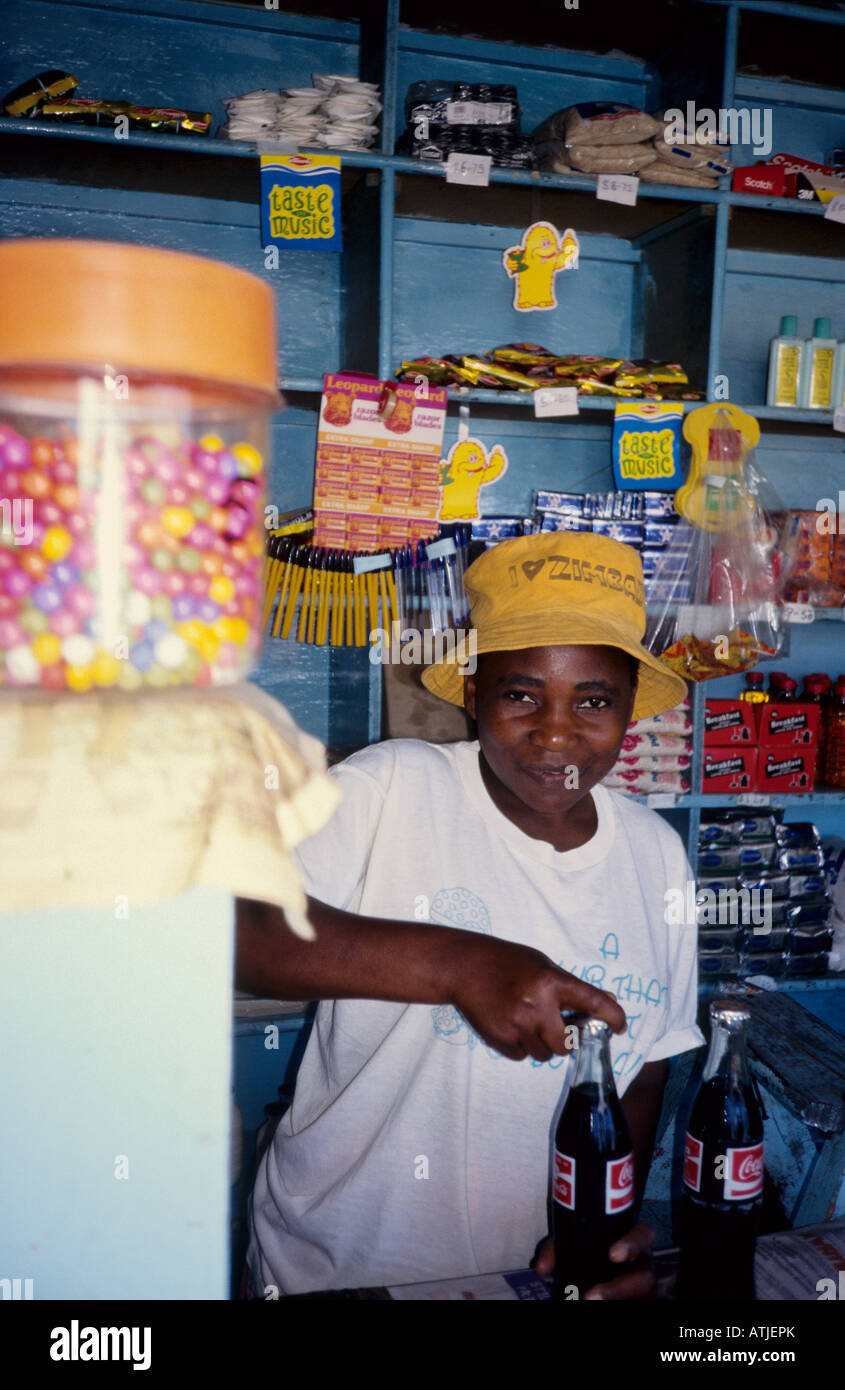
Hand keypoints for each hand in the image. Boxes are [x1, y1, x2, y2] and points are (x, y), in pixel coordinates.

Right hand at [448, 934, 624, 1060]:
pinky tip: (511, 1025)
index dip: (612, 1017)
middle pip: (566, 1045)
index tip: (620, 1026)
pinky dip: (522, 1046)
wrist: (464, 966)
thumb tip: (607, 1002)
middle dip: (565, 1040)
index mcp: (550, 981)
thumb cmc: (507, 962)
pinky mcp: (498, 1038)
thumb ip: (572, 986)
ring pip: (544, 1054)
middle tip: (558, 1027)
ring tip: (527, 1021)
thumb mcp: (543, 964)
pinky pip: (522, 1056)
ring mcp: (515, 1024)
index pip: (593, 1002)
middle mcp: (535, 1005)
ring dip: (542, 1043)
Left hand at [532, 1223, 655, 1299]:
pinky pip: (636, 1303)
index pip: (644, 1234)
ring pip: (643, 1295)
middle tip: (591, 1297)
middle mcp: (643, 1263)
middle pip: (645, 1276)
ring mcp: (644, 1285)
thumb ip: (556, 1250)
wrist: (597, 1267)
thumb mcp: (573, 1242)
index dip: (632, 1244)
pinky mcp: (639, 1298)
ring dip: (617, 1300)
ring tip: (588, 1303)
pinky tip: (600, 1304)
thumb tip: (540, 1267)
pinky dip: (619, 1303)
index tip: (613, 1255)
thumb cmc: (589, 1246)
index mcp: (633, 1239)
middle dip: (619, 1288)